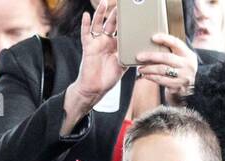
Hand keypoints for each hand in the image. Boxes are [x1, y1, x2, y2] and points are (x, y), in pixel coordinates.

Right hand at [66, 0, 125, 122]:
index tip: (132, 12)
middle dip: (115, 14)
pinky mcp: (88, 47)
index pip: (121, 30)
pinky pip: (85, 34)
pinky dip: (85, 24)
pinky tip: (86, 15)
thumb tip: (140, 51)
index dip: (126, 21)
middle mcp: (106, 41)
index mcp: (116, 45)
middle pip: (111, 24)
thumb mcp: (123, 66)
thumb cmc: (108, 79)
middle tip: (121, 3)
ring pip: (98, 25)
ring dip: (100, 14)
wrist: (95, 89)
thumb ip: (128, 56)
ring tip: (104, 3)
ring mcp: (96, 43)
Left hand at [135, 32, 198, 105]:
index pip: (176, 43)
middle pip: (167, 57)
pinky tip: (146, 76)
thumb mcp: (183, 57)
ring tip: (141, 68)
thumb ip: (173, 51)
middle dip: (151, 56)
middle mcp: (187, 64)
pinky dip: (153, 78)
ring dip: (149, 69)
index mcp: (187, 54)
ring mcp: (183, 76)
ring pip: (163, 70)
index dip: (164, 39)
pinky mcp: (178, 86)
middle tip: (139, 57)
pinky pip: (163, 81)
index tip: (153, 38)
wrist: (195, 85)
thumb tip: (152, 45)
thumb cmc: (183, 68)